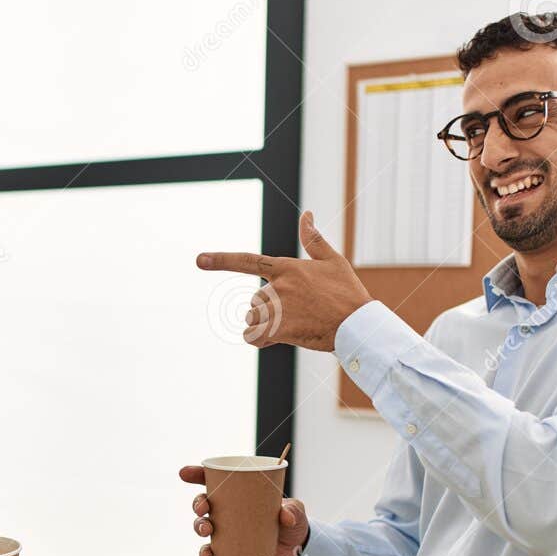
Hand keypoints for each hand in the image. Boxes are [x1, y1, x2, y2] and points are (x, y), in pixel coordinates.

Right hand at [179, 465, 309, 555]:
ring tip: (206, 531)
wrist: (298, 548)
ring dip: (199, 527)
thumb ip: (293, 510)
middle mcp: (228, 511)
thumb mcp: (296, 510)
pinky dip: (206, 555)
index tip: (185, 473)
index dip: (196, 474)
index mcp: (239, 493)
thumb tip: (285, 517)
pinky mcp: (230, 551)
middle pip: (203, 503)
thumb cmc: (292, 521)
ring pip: (203, 526)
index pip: (213, 480)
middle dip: (197, 504)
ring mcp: (227, 531)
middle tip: (204, 507)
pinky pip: (211, 552)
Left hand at [196, 211, 371, 351]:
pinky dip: (259, 340)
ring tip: (293, 325)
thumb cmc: (346, 293)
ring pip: (252, 318)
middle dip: (268, 310)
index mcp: (287, 268)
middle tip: (298, 313)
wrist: (357, 324)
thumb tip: (306, 214)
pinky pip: (252, 337)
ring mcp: (277, 308)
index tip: (199, 260)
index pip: (247, 261)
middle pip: (254, 301)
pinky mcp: (278, 329)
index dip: (221, 260)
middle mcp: (278, 286)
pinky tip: (278, 339)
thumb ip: (313, 239)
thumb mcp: (332, 260)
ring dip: (264, 325)